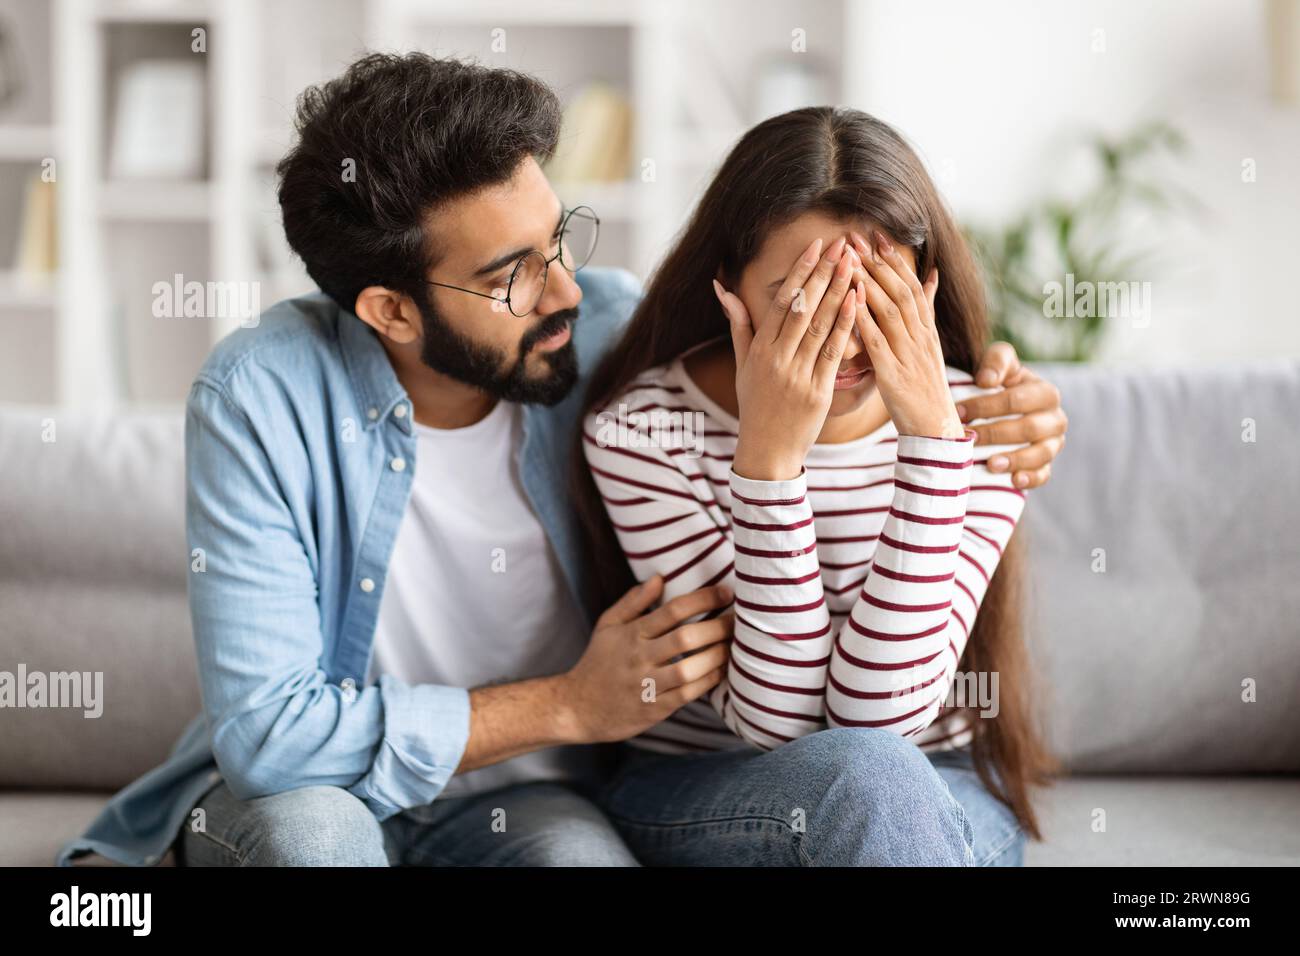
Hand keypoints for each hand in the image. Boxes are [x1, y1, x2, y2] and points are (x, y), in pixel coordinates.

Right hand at [559, 575, 733, 743]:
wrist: (577, 707)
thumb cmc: (598, 661)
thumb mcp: (608, 625)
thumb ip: (634, 601)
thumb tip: (659, 577)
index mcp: (631, 633)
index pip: (672, 610)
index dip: (703, 599)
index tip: (725, 592)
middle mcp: (640, 657)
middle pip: (685, 638)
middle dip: (717, 626)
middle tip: (738, 619)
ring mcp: (647, 685)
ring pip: (689, 669)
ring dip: (717, 655)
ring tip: (735, 644)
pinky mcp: (654, 709)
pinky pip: (687, 695)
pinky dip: (709, 681)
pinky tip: (722, 670)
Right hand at [712, 235, 861, 480]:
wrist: (767, 450)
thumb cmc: (755, 404)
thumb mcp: (743, 364)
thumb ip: (738, 325)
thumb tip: (721, 288)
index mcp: (760, 350)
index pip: (783, 302)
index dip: (801, 272)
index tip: (817, 246)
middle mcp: (777, 359)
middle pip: (804, 308)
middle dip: (824, 273)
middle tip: (843, 245)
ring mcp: (798, 375)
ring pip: (821, 326)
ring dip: (839, 292)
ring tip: (854, 265)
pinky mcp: (818, 392)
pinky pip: (834, 353)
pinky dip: (846, 326)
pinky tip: (857, 302)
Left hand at [848, 230, 966, 439]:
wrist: (935, 427)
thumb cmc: (925, 385)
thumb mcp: (930, 344)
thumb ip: (928, 310)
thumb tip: (932, 274)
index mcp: (927, 329)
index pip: (911, 285)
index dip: (894, 259)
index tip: (876, 234)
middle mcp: (921, 336)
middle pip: (900, 290)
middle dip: (878, 262)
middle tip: (855, 237)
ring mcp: (909, 354)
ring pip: (891, 311)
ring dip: (870, 282)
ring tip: (850, 259)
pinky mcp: (894, 374)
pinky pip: (879, 342)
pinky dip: (865, 320)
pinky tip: (849, 303)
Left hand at [956, 342, 1068, 488]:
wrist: (1003, 405)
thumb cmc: (999, 381)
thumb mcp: (999, 363)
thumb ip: (996, 361)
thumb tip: (986, 380)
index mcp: (1045, 393)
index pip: (1018, 400)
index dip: (987, 406)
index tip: (959, 412)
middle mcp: (1055, 418)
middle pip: (1030, 428)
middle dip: (996, 433)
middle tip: (969, 437)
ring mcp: (1053, 444)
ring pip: (1041, 454)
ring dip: (1015, 459)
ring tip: (990, 464)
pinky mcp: (1046, 464)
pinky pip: (1043, 474)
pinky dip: (1030, 478)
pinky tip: (1013, 480)